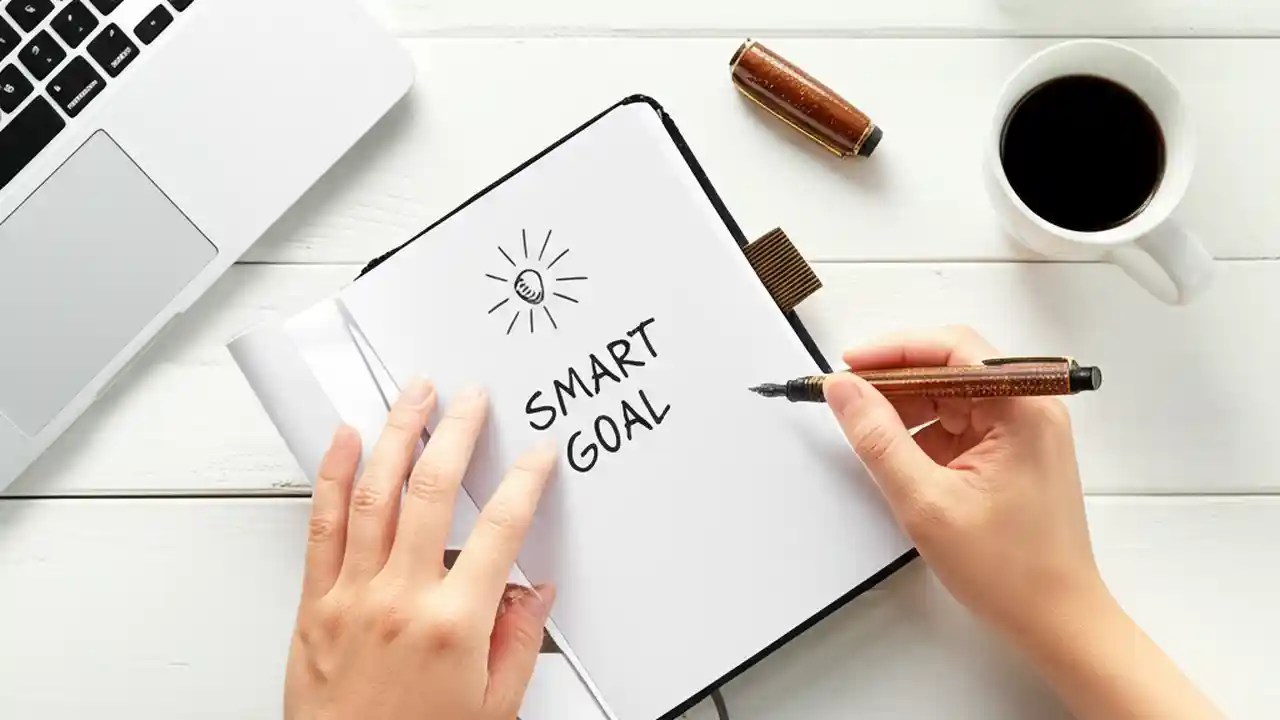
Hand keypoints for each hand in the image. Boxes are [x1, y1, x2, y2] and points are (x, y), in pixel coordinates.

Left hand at [285, 379, 556, 719]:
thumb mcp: (494, 708)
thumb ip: (518, 643)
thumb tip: (534, 593)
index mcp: (454, 623)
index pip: (499, 529)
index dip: (524, 482)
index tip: (536, 457)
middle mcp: (401, 598)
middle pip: (432, 491)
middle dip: (457, 432)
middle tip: (471, 398)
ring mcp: (353, 595)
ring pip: (375, 492)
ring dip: (397, 433)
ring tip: (414, 396)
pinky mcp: (315, 603)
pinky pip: (323, 524)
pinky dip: (333, 474)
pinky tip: (345, 441)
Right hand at [826, 326, 1219, 718]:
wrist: (1056, 621)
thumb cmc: (1009, 569)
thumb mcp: (925, 502)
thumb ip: (878, 438)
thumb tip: (844, 391)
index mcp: (1023, 408)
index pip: (952, 348)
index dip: (894, 350)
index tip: (849, 365)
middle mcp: (1031, 408)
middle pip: (951, 368)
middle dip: (895, 382)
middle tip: (849, 400)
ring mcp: (1024, 431)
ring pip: (952, 397)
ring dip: (908, 411)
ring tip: (872, 437)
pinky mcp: (1013, 452)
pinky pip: (961, 424)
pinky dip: (925, 436)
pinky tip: (903, 462)